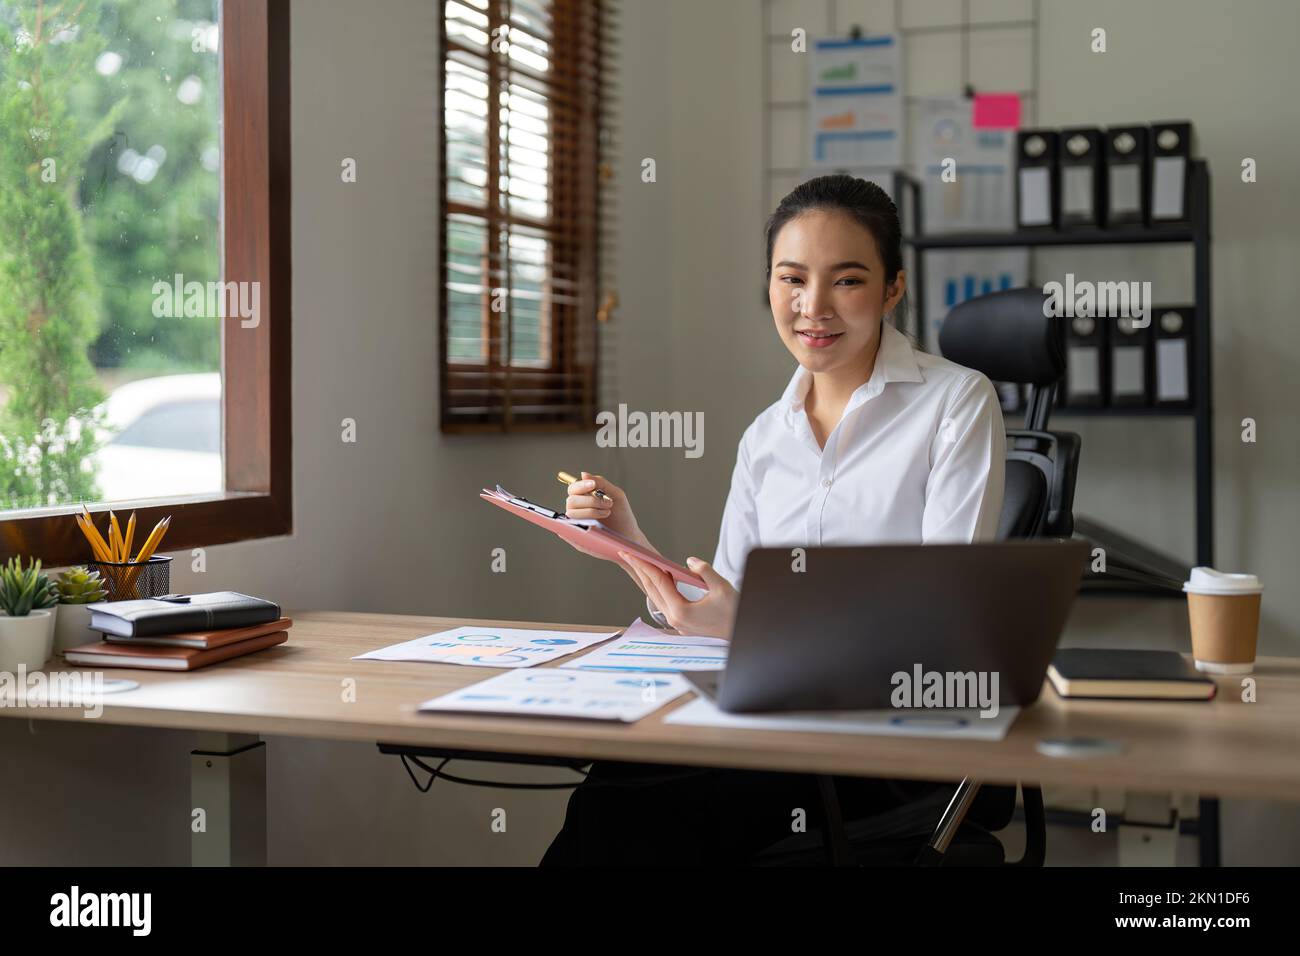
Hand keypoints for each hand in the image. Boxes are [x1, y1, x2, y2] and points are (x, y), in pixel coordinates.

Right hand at [562, 471, 652, 561]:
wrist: (629, 536)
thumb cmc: (622, 515)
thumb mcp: (616, 495)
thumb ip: (600, 483)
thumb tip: (583, 474)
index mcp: (584, 499)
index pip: (573, 489)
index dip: (581, 486)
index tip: (593, 486)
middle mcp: (578, 511)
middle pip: (571, 501)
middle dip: (590, 500)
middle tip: (608, 504)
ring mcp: (577, 525)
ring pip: (572, 514)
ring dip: (590, 511)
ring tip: (607, 513)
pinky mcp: (578, 539)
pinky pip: (571, 532)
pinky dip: (581, 526)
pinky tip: (595, 525)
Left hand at [620, 552, 737, 639]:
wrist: (741, 634)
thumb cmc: (734, 613)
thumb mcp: (722, 587)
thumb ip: (704, 571)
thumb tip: (689, 561)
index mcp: (680, 610)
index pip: (658, 581)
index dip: (644, 564)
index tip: (630, 553)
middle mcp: (675, 619)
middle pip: (652, 589)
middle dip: (639, 570)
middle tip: (626, 554)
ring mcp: (677, 623)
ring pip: (657, 597)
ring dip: (647, 579)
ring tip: (639, 563)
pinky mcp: (682, 623)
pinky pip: (665, 602)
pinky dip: (659, 588)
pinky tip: (659, 578)